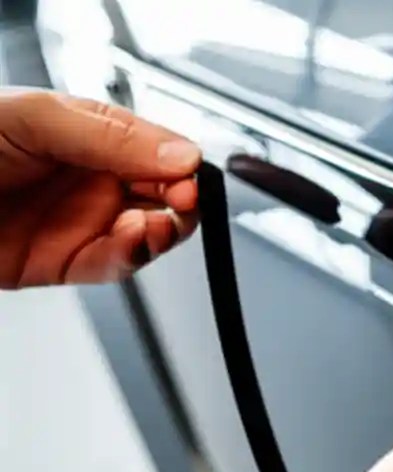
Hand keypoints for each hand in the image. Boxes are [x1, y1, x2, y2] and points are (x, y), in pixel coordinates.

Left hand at [0, 89, 200, 287]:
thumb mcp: (35, 119)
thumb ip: (110, 136)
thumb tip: (180, 155)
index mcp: (88, 135)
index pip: (156, 149)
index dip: (181, 163)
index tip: (192, 174)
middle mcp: (88, 178)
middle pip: (163, 192)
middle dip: (182, 198)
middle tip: (184, 199)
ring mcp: (80, 222)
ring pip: (150, 233)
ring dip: (164, 230)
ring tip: (156, 223)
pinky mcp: (66, 263)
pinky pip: (116, 265)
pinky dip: (134, 256)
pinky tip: (135, 239)